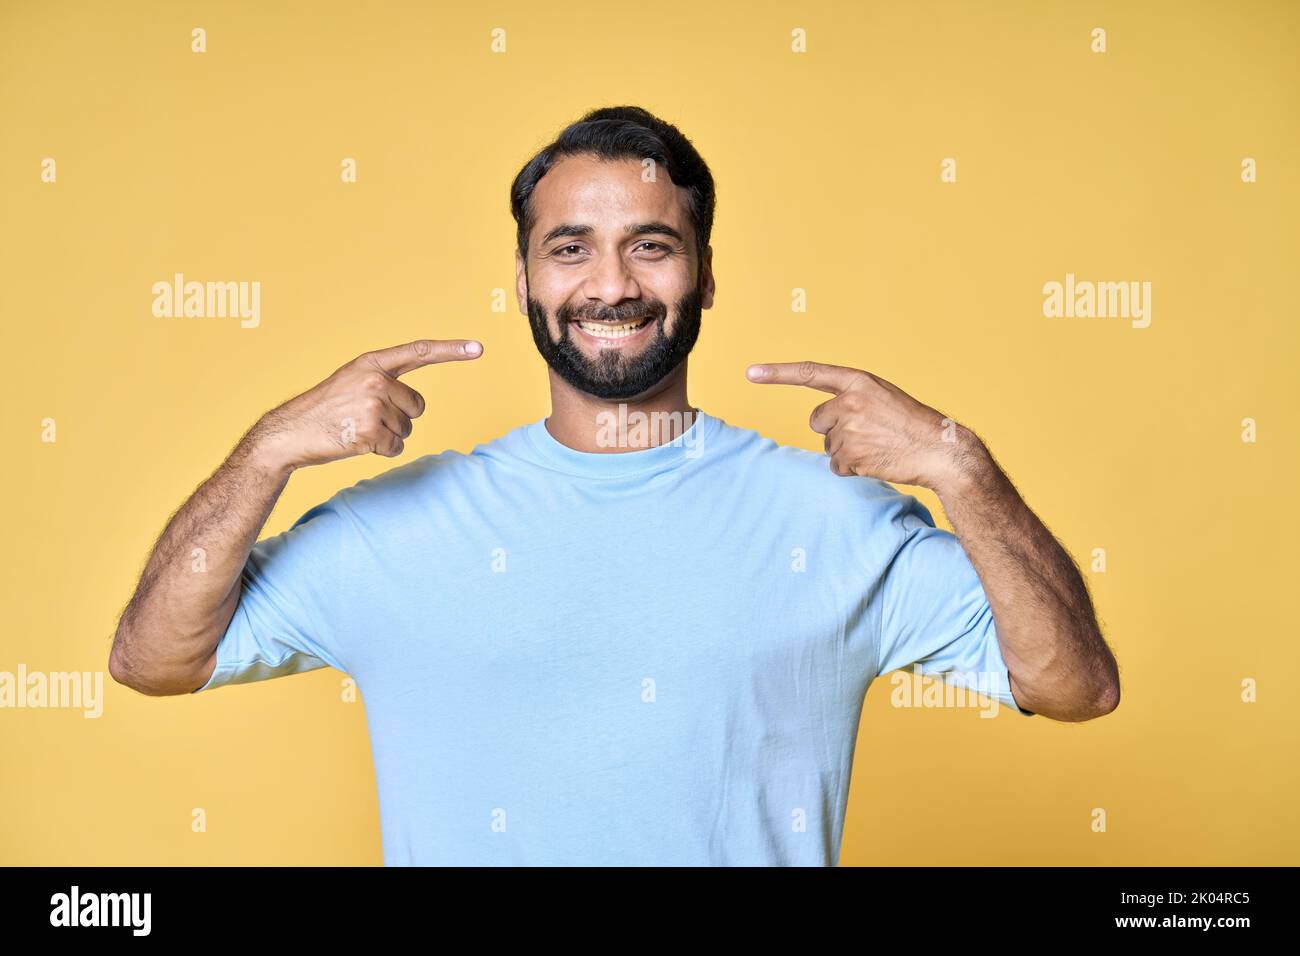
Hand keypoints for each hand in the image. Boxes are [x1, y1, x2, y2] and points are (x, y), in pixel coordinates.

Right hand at [247, 339, 482, 471]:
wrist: (290, 432)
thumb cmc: (325, 410)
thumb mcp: (351, 383)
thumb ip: (384, 383)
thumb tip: (416, 406)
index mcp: (372, 363)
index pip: (419, 352)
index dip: (451, 350)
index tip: (478, 348)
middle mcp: (375, 380)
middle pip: (417, 406)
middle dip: (399, 417)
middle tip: (365, 418)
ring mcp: (373, 405)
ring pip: (407, 429)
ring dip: (387, 436)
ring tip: (356, 429)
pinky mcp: (370, 431)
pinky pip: (395, 447)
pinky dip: (381, 451)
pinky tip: (357, 442)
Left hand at [746, 360, 986, 491]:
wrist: (940, 450)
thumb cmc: (912, 424)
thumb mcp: (883, 397)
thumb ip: (852, 400)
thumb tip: (823, 423)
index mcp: (858, 382)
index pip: (809, 373)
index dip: (777, 373)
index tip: (751, 372)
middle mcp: (849, 402)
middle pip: (817, 421)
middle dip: (833, 430)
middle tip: (867, 433)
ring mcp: (849, 429)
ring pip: (828, 446)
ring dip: (847, 451)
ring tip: (878, 447)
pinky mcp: (851, 455)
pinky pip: (836, 466)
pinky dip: (851, 469)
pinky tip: (875, 461)